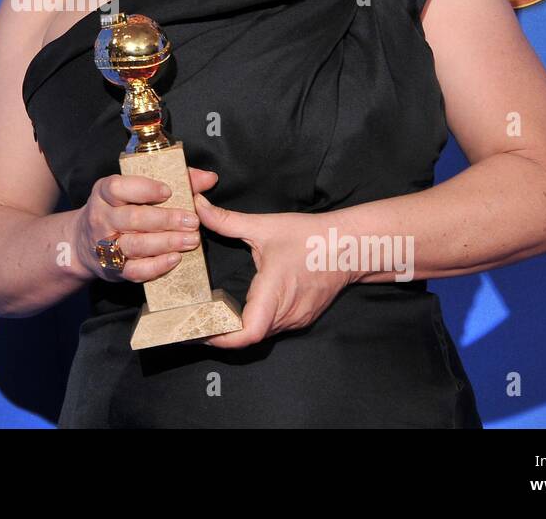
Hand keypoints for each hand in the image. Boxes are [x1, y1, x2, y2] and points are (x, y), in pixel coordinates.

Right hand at [74, 168, 217, 282]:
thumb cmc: (121, 209)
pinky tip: (175, 258)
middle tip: (193, 221)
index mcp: (104, 193)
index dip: (144, 189)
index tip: (168, 191)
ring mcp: (104, 245)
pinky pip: (134, 270)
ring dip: (166, 243)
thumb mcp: (135, 189)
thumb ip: (175, 180)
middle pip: (132, 218)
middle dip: (165, 220)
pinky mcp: (113, 268)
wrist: (84, 242)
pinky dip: (156, 266)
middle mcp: (101, 218)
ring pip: (135, 245)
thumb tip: (209, 178)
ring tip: (191, 240)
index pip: (118, 188)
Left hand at [193, 201, 358, 347]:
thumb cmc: (309, 237)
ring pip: (262, 333)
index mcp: (274, 292)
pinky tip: (240, 310)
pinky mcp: (303, 318)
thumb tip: (198, 206)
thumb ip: (226, 220)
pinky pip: (274, 327)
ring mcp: (297, 319)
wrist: (349, 246)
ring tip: (213, 316)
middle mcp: (287, 313)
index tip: (201, 330)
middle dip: (222, 332)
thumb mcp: (264, 226)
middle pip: (249, 336)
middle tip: (196, 320)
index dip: (222, 338)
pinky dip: (256, 323)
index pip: (247, 333)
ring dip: (239, 329)